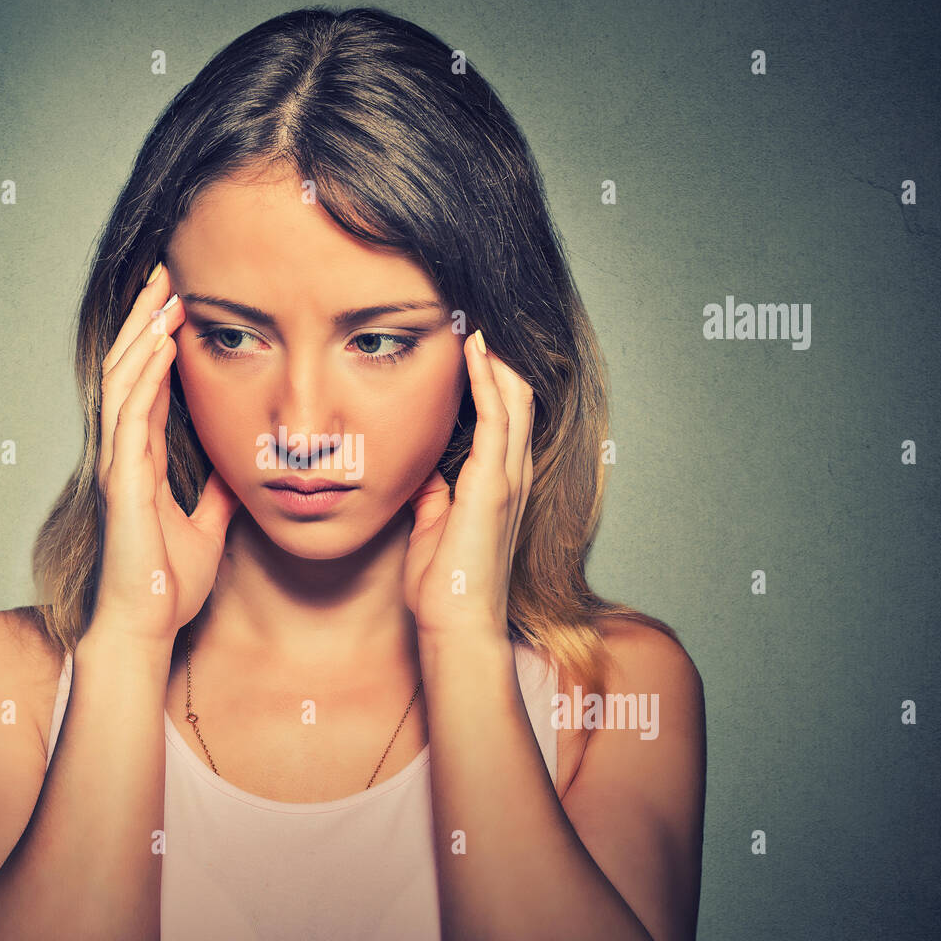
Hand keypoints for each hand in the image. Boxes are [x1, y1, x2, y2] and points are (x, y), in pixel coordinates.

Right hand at [86, 264, 240, 645]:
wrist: (145, 627)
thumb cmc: (165, 585)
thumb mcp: (205, 528)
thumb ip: (215, 496)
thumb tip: (237, 472)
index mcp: (142, 462)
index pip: (148, 386)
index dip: (160, 343)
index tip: (178, 303)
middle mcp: (124, 455)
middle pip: (130, 370)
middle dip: (146, 320)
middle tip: (166, 274)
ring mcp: (118, 465)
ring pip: (124, 381)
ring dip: (143, 334)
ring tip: (164, 291)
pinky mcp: (120, 482)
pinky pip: (130, 417)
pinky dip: (146, 377)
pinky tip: (163, 346)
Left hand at [402, 329, 534, 637]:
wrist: (455, 624)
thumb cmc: (443, 586)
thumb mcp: (433, 527)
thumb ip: (434, 495)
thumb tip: (423, 470)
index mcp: (497, 485)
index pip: (504, 417)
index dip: (494, 379)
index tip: (473, 344)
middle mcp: (510, 476)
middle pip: (517, 399)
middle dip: (501, 358)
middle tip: (480, 316)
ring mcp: (507, 479)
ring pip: (514, 401)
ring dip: (498, 359)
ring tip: (480, 319)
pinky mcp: (493, 485)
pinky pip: (497, 419)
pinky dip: (488, 381)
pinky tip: (478, 351)